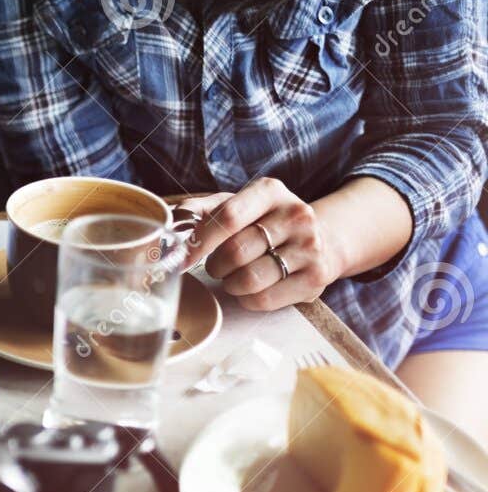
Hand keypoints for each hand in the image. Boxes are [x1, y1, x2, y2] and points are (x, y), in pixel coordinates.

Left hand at [179, 177, 343, 311]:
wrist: (320, 238)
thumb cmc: (262, 223)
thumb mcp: (234, 205)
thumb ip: (198, 211)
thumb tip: (171, 223)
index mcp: (270, 192)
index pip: (228, 217)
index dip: (199, 242)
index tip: (181, 259)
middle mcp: (296, 215)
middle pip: (235, 252)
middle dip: (215, 265)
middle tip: (218, 265)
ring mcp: (309, 247)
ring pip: (248, 280)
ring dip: (230, 284)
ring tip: (235, 276)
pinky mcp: (314, 278)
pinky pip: (263, 300)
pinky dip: (247, 299)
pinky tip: (252, 288)